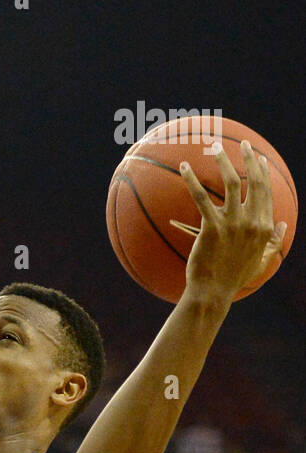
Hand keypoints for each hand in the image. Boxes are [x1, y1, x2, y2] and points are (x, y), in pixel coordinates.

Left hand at [180, 141, 285, 303]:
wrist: (213, 294)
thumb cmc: (234, 280)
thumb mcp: (261, 262)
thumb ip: (274, 242)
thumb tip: (283, 225)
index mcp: (264, 228)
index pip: (266, 193)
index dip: (263, 174)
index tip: (260, 159)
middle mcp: (252, 222)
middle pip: (254, 182)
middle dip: (249, 159)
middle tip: (243, 144)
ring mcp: (232, 224)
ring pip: (231, 183)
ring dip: (224, 161)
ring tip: (215, 147)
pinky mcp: (211, 228)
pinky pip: (201, 197)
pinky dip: (192, 180)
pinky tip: (184, 167)